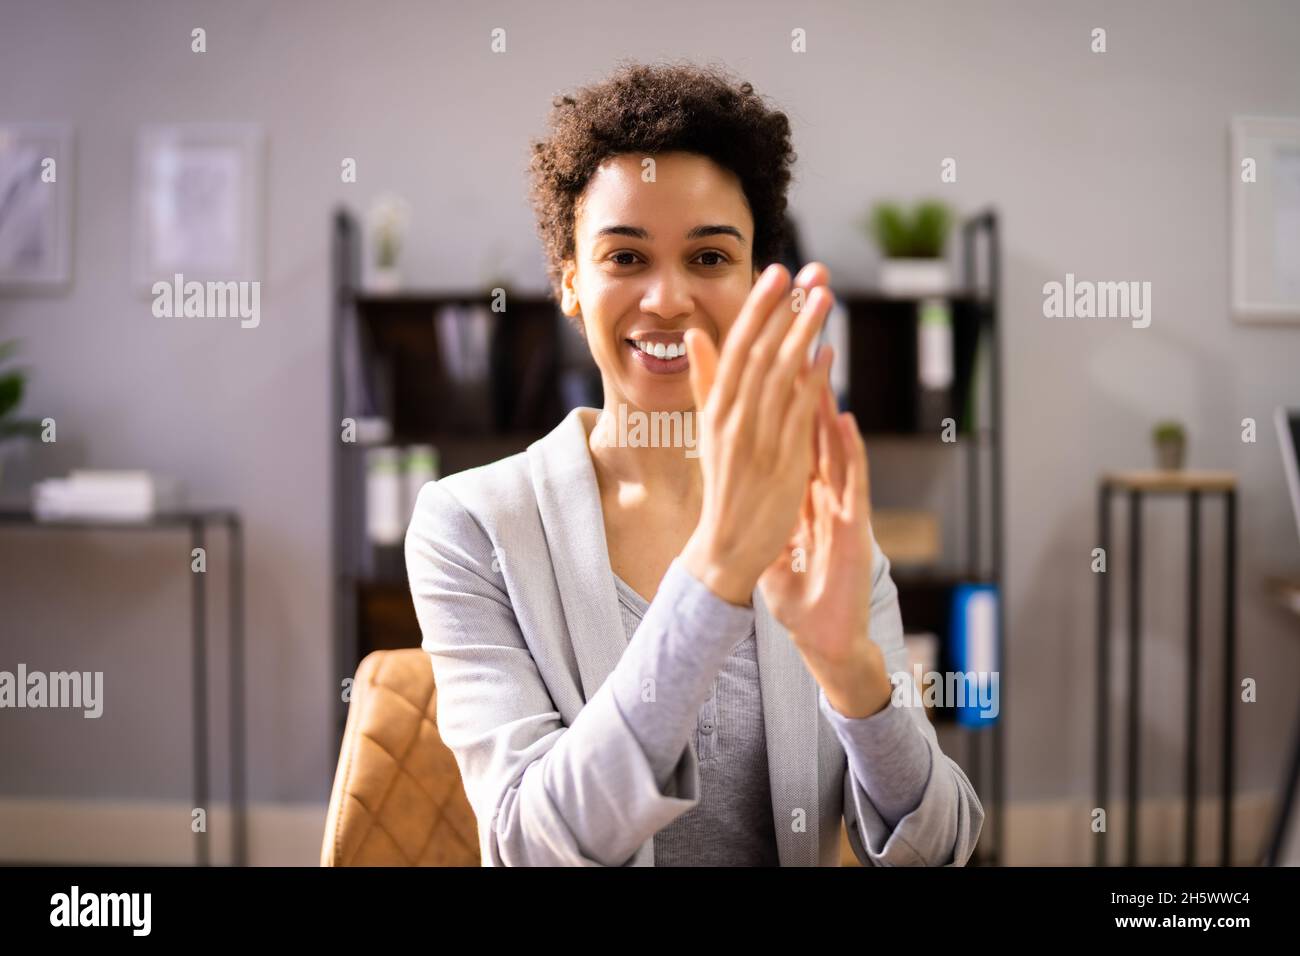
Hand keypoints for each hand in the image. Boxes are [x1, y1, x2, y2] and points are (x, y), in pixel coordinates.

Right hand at [679, 262, 834, 605]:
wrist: (726, 543)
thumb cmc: (722, 482)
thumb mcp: (708, 426)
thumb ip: (706, 379)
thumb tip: (696, 334)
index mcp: (716, 407)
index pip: (738, 346)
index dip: (758, 308)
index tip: (776, 272)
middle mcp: (734, 417)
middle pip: (762, 351)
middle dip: (786, 308)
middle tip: (810, 271)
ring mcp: (758, 438)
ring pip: (782, 374)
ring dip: (805, 333)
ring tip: (825, 298)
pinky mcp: (783, 460)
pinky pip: (799, 413)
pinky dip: (815, 380)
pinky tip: (829, 353)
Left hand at [758, 383, 892, 716]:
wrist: (825, 638)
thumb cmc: (801, 599)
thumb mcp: (771, 553)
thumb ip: (757, 524)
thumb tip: (731, 506)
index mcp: (801, 504)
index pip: (786, 449)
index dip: (775, 413)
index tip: (760, 378)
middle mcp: (823, 499)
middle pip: (811, 439)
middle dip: (803, 397)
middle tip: (792, 354)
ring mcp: (840, 509)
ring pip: (834, 449)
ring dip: (828, 409)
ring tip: (819, 367)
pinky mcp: (854, 525)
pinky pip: (852, 481)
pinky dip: (849, 451)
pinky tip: (844, 422)